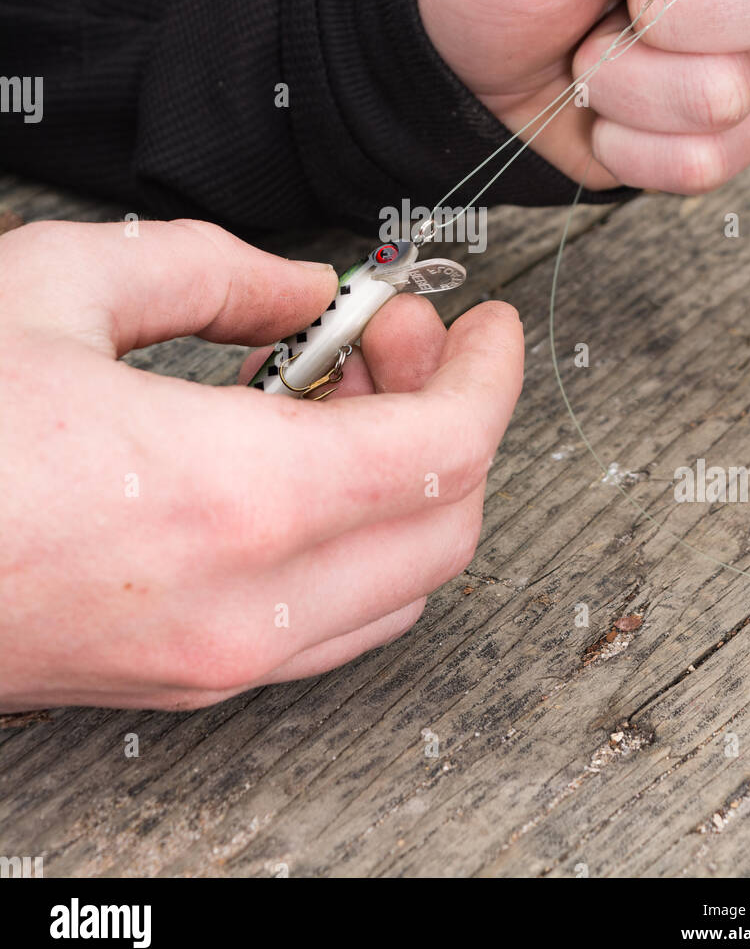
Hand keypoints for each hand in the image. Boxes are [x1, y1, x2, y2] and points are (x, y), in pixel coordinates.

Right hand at [0, 219, 521, 709]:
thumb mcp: (62, 287)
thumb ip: (215, 271)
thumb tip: (296, 285)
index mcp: (230, 498)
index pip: (445, 446)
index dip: (487, 372)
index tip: (485, 325)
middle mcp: (242, 605)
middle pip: (446, 523)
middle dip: (453, 416)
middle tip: (393, 341)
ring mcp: (215, 661)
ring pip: (400, 583)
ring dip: (406, 480)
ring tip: (335, 394)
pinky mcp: (182, 678)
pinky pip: (331, 621)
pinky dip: (353, 537)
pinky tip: (293, 465)